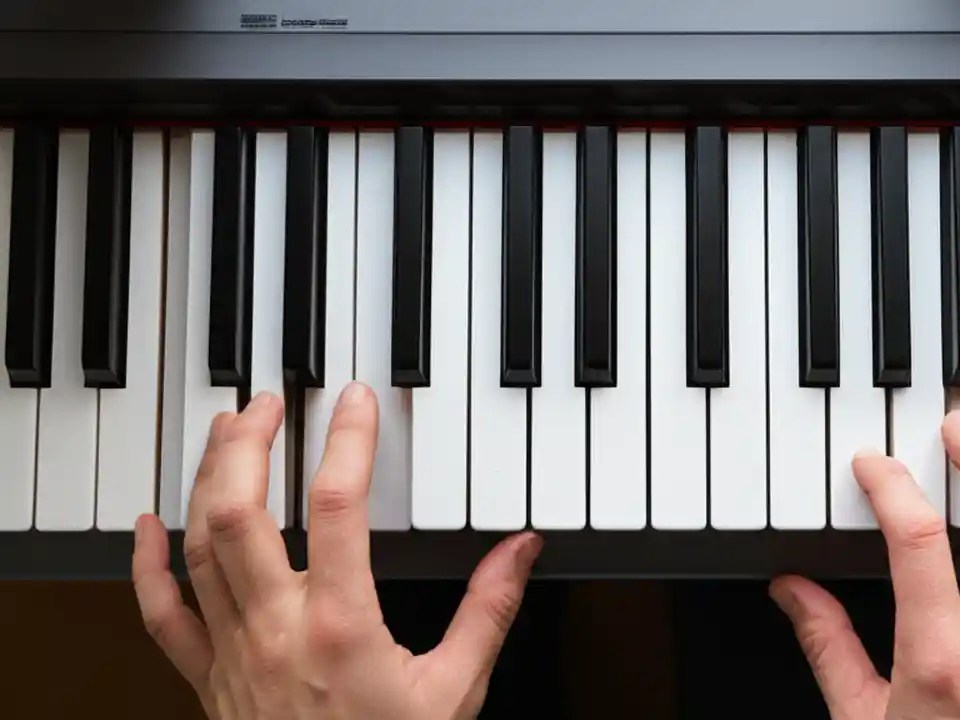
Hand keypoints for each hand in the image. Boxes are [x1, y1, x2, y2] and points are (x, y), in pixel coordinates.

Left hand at [132, 383, 542, 718]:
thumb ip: (489, 611)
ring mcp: (233, 652)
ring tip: (224, 433)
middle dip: (247, 442)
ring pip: (198, 546)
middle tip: (267, 403)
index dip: (344, 439)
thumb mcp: (455, 690)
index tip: (352, 400)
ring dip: (205, 480)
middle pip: (239, 511)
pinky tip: (148, 524)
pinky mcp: (208, 679)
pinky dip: (148, 565)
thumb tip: (520, 550)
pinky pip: (162, 615)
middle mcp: (276, 630)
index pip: (334, 506)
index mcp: (341, 626)